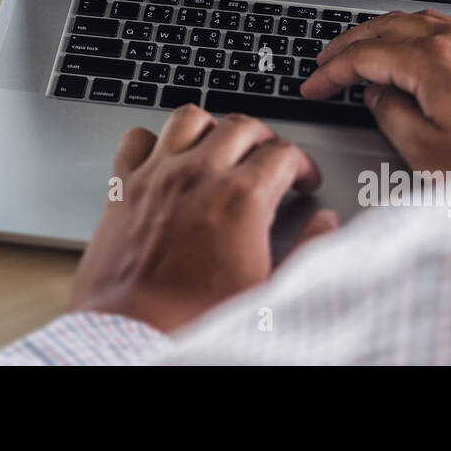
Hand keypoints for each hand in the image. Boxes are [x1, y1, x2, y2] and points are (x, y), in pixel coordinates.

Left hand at [70, 105, 336, 331]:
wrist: (134, 333)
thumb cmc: (197, 319)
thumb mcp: (270, 293)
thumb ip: (308, 250)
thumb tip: (327, 223)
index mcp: (242, 199)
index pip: (283, 153)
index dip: (301, 164)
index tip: (302, 180)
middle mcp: (199, 175)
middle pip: (241, 126)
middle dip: (264, 138)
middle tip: (269, 160)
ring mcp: (158, 176)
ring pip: (189, 118)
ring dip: (211, 128)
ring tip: (220, 147)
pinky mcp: (124, 186)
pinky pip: (137, 138)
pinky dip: (154, 140)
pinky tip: (165, 157)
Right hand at [301, 9, 450, 171]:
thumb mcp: (430, 153)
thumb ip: (393, 118)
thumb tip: (379, 98)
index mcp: (432, 62)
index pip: (365, 56)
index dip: (331, 72)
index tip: (313, 86)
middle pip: (386, 27)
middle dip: (349, 44)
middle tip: (326, 62)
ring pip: (416, 22)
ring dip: (381, 35)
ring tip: (361, 54)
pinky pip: (443, 28)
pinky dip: (413, 36)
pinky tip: (412, 54)